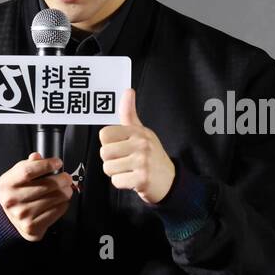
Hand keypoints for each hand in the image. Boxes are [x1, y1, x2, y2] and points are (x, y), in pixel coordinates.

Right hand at [0, 153, 74, 241]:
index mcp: (6, 184)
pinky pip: (57, 212)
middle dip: (62, 179)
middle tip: (67, 178)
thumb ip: (27, 165)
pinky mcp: (32, 226)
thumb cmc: (16, 193)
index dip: (46, 165)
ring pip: (55, 198)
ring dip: (65, 192)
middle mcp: (12, 200)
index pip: (28, 171)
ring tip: (66, 189)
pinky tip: (61, 201)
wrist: (8, 220)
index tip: (57, 162)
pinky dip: (63, 204)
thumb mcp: (16, 176)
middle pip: (47, 185)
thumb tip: (37, 156)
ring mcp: (22, 215)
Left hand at [99, 87, 175, 204]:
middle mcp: (141, 144)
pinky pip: (116, 181)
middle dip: (111, 161)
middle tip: (125, 162)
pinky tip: (133, 179)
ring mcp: (143, 162)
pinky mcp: (142, 179)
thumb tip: (128, 91)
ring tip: (129, 170)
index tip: (120, 147)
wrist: (170, 180)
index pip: (104, 134)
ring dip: (116, 173)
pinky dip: (122, 183)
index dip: (108, 143)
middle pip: (104, 152)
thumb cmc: (152, 155)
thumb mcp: (142, 133)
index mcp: (138, 132)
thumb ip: (129, 114)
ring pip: (108, 168)